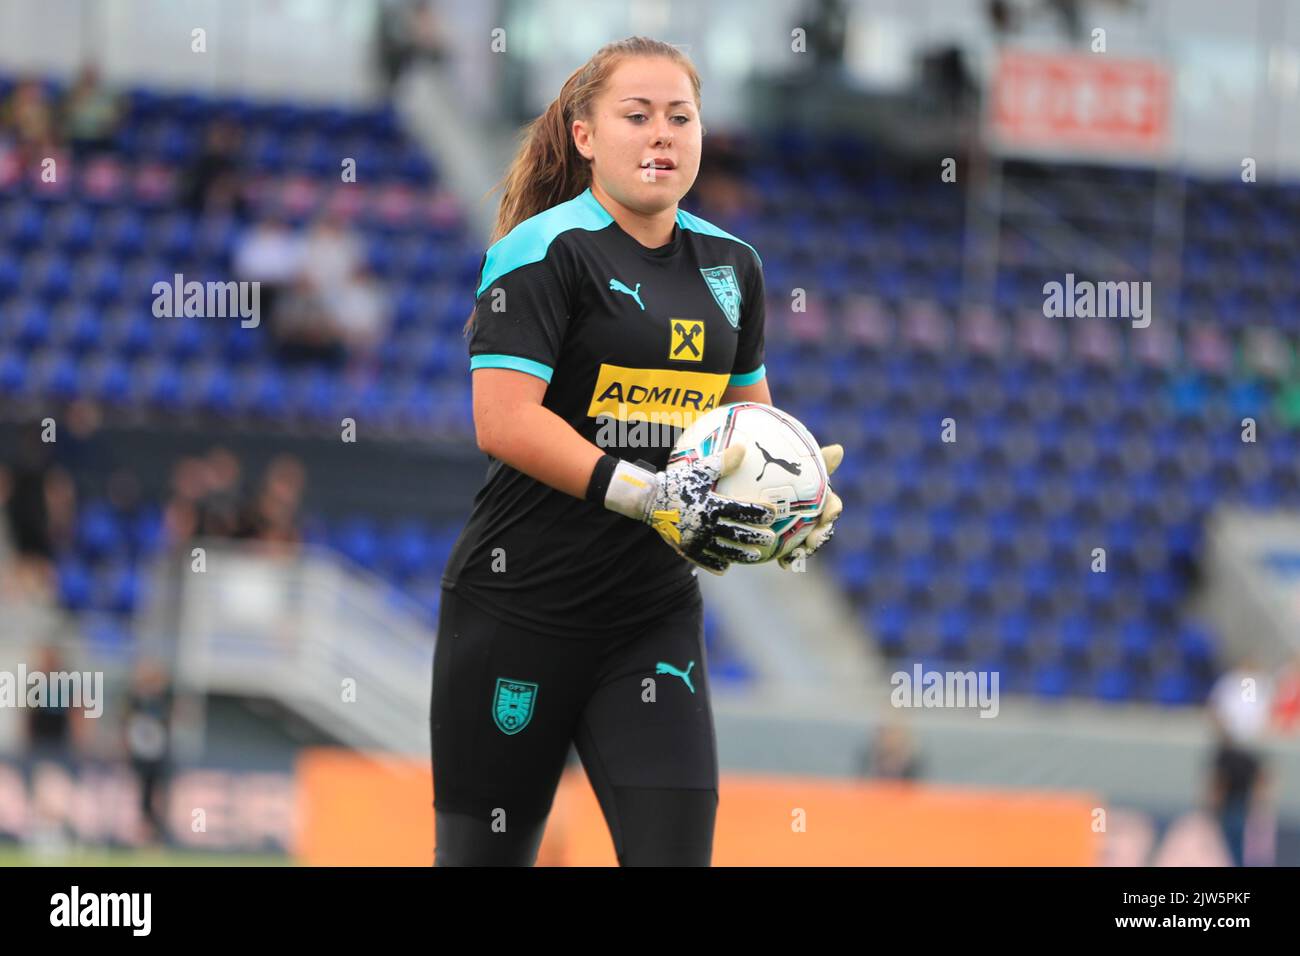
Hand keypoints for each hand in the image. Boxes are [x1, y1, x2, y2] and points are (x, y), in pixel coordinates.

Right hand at [601, 445, 778, 575]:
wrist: (648, 501)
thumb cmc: (676, 483)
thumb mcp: (699, 470)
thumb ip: (722, 461)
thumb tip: (742, 447)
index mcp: (711, 505)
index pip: (742, 510)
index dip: (760, 512)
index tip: (773, 513)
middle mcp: (706, 524)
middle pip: (737, 534)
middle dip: (756, 537)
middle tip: (771, 539)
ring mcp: (696, 540)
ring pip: (725, 551)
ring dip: (742, 555)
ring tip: (756, 557)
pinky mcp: (687, 550)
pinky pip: (706, 560)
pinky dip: (718, 564)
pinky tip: (727, 565)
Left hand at [777, 443, 842, 570]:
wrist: (740, 484)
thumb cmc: (766, 468)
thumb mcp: (782, 462)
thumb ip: (806, 460)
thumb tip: (839, 449)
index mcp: (814, 496)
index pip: (830, 503)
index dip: (833, 510)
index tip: (829, 513)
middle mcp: (809, 513)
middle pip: (822, 527)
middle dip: (822, 536)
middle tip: (813, 540)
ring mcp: (797, 528)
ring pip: (808, 543)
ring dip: (807, 551)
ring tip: (799, 556)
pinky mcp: (782, 541)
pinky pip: (788, 552)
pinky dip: (789, 558)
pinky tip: (784, 563)